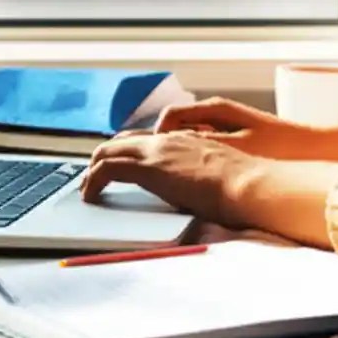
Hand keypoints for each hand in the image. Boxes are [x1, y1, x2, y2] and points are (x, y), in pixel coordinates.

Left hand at [83, 132, 337, 248]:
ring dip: (94, 169)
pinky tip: (90, 195)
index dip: (128, 151)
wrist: (250, 184)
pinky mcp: (149, 166)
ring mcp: (158, 150)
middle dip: (105, 157)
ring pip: (110, 150)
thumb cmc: (244, 188)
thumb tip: (196, 198)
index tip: (119, 166)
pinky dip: (94, 180)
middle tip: (94, 176)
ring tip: (87, 187)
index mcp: (187, 140)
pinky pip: (108, 168)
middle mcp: (169, 139)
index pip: (147, 140)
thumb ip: (200, 180)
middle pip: (123, 140)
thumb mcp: (219, 178)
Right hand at [155, 98, 322, 159]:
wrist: (313, 149)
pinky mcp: (234, 137)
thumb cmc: (279, 146)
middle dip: (162, 144)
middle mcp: (217, 112)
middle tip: (154, 166)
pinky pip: (203, 143)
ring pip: (189, 134)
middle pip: (176, 124)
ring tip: (173, 174)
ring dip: (178, 151)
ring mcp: (225, 124)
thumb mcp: (236, 146)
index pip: (170, 116)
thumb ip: (203, 143)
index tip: (153, 156)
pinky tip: (197, 176)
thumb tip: (172, 145)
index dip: (156, 136)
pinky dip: (194, 155)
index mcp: (214, 109)